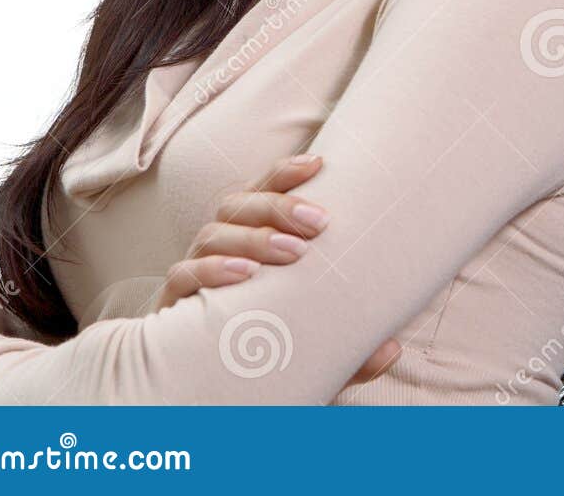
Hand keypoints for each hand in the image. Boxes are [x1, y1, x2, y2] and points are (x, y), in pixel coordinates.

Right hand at [156, 154, 400, 387]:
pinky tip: (243, 274)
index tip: (319, 163)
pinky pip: (183, 277)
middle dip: (279, 206)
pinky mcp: (173, 308)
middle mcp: (219, 251)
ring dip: (253, 237)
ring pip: (212, 235)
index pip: (261, 192)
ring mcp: (194, 277)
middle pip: (237, 205)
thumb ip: (350, 350)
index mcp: (249, 242)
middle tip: (320, 222)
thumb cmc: (268, 353)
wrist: (208, 400)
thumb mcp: (316, 349)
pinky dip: (211, 270)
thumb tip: (391, 349)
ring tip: (291, 252)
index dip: (284, 173)